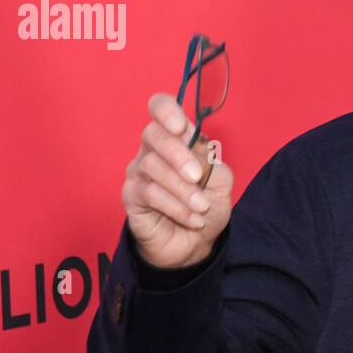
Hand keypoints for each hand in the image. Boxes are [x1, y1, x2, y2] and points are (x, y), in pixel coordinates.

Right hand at [123, 93, 233, 269]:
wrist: (195, 244)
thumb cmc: (205, 207)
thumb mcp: (221, 182)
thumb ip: (212, 161)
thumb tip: (196, 148)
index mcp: (176, 139)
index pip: (160, 108)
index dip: (166, 110)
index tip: (180, 126)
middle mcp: (153, 150)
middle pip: (152, 134)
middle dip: (178, 154)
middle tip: (197, 176)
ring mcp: (138, 172)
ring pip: (152, 166)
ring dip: (183, 189)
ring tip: (202, 208)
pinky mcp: (131, 196)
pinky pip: (149, 193)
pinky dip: (176, 207)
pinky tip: (193, 219)